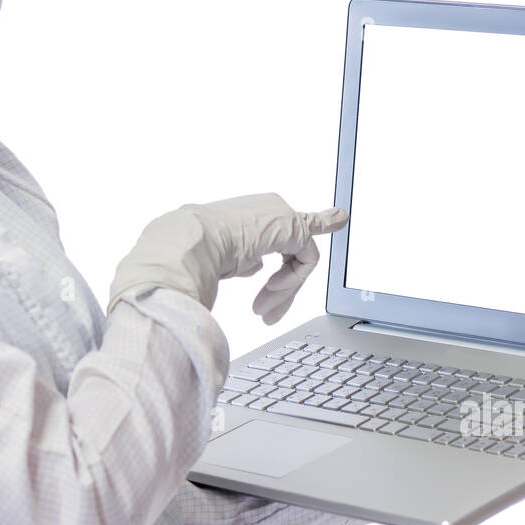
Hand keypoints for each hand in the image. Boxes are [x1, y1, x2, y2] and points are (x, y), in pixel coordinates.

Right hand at [108, 193, 348, 323]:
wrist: (182, 245)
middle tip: (264, 315)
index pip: (283, 221)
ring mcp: (279, 213)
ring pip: (298, 258)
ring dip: (282, 291)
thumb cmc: (187, 257)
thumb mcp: (217, 260)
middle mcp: (265, 209)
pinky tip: (266, 296)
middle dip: (283, 287)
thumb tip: (257, 266)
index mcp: (244, 214)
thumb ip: (243, 261)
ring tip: (260, 312)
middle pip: (291, 249)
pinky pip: (305, 261)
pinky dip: (289, 284)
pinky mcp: (291, 224)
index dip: (317, 220)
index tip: (342, 216)